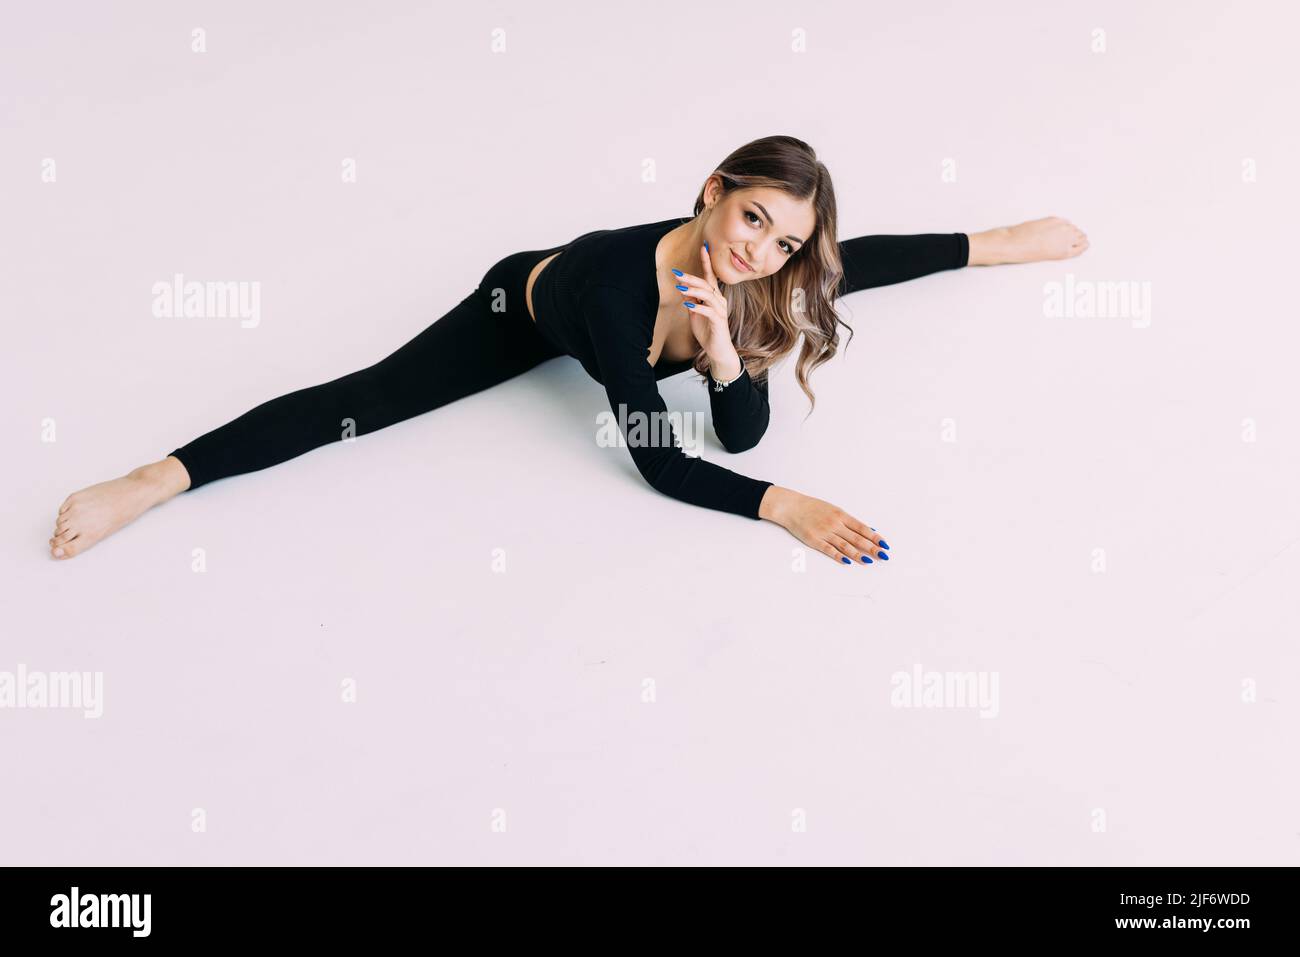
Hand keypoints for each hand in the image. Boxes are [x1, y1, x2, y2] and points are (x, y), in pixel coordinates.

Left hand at [673, 243, 734, 361]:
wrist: (718, 350)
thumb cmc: (708, 331)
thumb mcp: (695, 313)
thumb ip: (692, 300)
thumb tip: (683, 287)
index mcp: (714, 296)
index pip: (710, 276)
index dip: (706, 262)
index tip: (703, 247)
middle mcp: (719, 300)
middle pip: (706, 284)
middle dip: (691, 277)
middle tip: (677, 273)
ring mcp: (720, 310)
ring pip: (708, 294)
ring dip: (693, 290)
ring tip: (680, 287)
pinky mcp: (719, 321)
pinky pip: (709, 310)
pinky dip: (698, 306)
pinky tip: (687, 304)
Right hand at [761, 486, 889, 564]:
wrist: (792, 507)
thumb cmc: (813, 508)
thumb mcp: (834, 510)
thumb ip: (850, 522)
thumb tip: (869, 529)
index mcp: (841, 515)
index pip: (863, 528)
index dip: (875, 537)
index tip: (885, 545)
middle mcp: (835, 524)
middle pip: (857, 538)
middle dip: (872, 548)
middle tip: (883, 556)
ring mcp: (825, 532)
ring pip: (845, 545)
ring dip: (858, 554)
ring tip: (869, 561)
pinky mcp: (814, 540)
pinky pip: (829, 549)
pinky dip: (839, 556)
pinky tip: (847, 561)